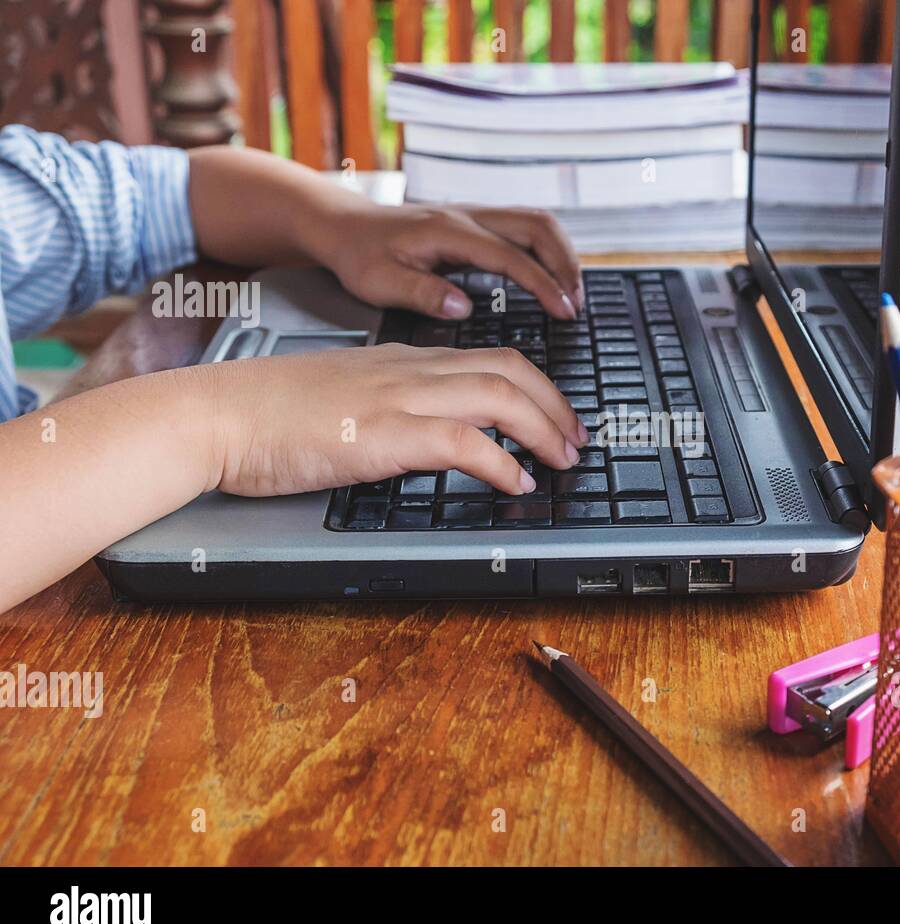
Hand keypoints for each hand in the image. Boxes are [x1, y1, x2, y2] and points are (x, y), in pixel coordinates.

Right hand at [204, 343, 587, 497]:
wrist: (216, 413)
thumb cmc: (267, 413)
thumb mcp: (342, 399)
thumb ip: (386, 405)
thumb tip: (418, 433)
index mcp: (401, 362)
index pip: (489, 358)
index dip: (535, 386)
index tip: (556, 414)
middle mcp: (409, 371)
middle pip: (509, 370)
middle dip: (555, 405)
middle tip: (578, 439)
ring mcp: (398, 398)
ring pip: (498, 396)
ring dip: (543, 430)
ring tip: (563, 460)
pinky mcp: (382, 433)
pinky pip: (462, 442)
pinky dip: (500, 462)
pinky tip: (516, 483)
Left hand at [318, 203, 583, 321]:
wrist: (345, 226)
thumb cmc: (360, 256)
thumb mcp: (380, 282)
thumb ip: (422, 294)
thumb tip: (464, 308)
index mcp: (448, 232)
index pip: (511, 255)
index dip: (543, 284)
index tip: (564, 310)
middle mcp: (468, 216)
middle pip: (538, 226)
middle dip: (566, 264)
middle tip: (577, 304)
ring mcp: (475, 215)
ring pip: (537, 222)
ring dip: (562, 254)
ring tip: (572, 292)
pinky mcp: (477, 222)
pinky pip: (526, 227)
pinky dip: (548, 250)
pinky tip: (551, 276)